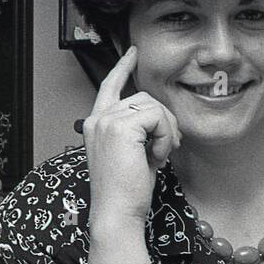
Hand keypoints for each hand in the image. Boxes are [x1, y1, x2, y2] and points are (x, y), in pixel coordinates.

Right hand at [82, 46, 182, 231]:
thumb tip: (161, 119)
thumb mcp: (133, 154)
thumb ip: (139, 132)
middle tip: (165, 149)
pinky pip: (158, 118)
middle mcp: (98, 118)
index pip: (110, 86)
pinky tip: (158, 156)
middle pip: (144, 98)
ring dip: (166, 132)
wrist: (117, 211)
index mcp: (97, 124)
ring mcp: (107, 120)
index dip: (123, 67)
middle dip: (164, 122)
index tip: (133, 52)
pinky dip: (166, 138)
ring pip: (154, 107)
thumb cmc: (126, 191)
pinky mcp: (120, 126)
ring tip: (158, 155)